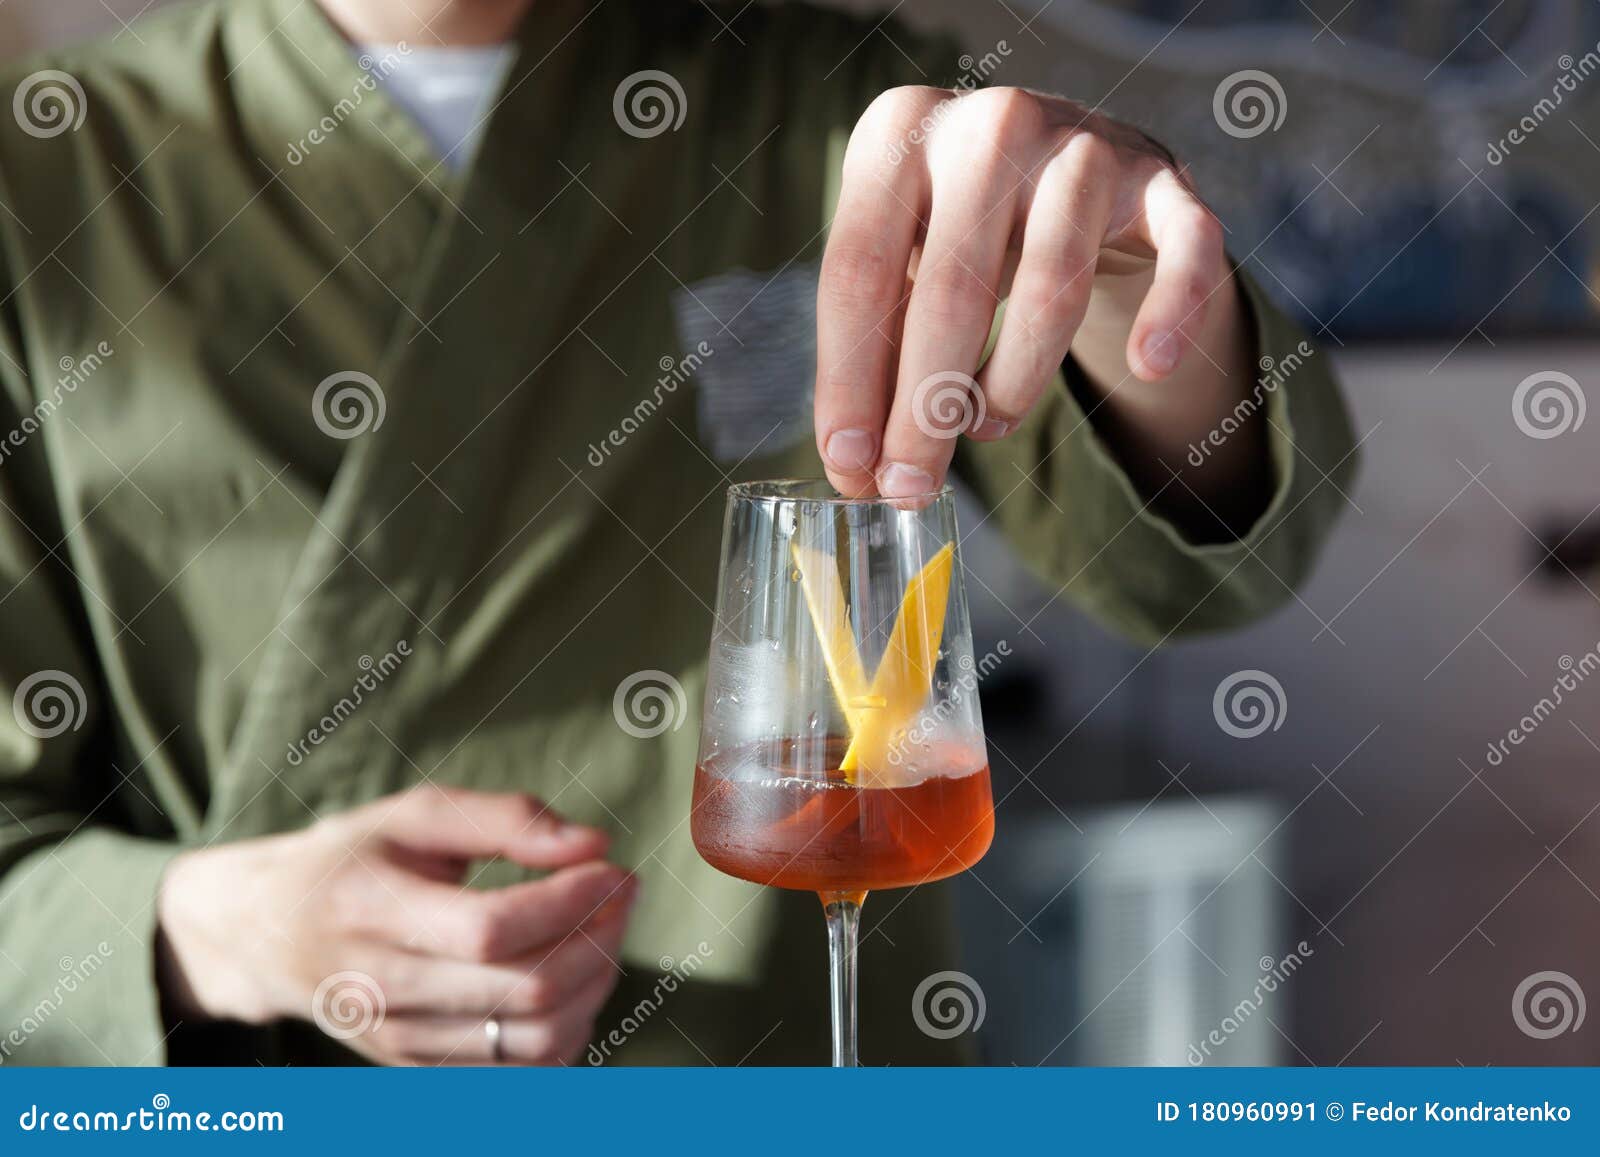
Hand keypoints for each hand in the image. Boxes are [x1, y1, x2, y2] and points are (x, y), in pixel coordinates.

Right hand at [157, 785, 633, 1065]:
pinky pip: (522, 1071)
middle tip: (622, 892)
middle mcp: (379, 989)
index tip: (611, 867)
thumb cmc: (351, 860)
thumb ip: (503, 819)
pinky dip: (570, 1025)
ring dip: (594, 984)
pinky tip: (576, 974)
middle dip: (598, 938)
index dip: (569, 900)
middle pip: (523, 990)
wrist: (267, 934)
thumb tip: (591, 842)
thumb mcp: (412, 814)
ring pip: (533, 1042)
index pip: (491, 928)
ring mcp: (399, 1040)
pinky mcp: (419, 1068)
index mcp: (368, 911)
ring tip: (606, 931)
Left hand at [815, 86, 1246, 502]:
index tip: (848, 464)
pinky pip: (1180, 252)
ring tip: (986, 428)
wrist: (1071, 161)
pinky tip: (1146, 367)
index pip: (859, 273)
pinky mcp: (1159, 178)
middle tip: (912, 485)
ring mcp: (1082, 145)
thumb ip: (875, 348)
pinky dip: (1169, 314)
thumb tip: (855, 466)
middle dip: (925, 409)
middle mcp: (990, 124)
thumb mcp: (902, 261)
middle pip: (949, 290)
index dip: (849, 380)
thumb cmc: (962, 229)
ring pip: (1051, 287)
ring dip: (1012, 382)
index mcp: (899, 134)